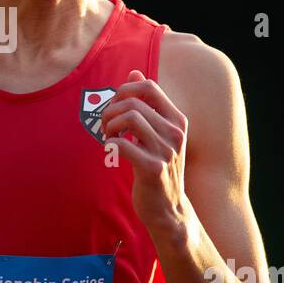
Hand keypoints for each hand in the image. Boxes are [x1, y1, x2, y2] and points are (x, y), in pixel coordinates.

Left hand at [101, 69, 192, 235]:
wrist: (169, 210)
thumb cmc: (158, 168)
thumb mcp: (158, 134)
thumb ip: (147, 104)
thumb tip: (134, 72)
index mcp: (177, 120)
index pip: (149, 86)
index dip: (124, 90)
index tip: (115, 107)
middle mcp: (175, 133)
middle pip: (133, 102)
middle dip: (111, 111)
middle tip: (106, 127)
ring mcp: (166, 151)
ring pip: (129, 118)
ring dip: (110, 126)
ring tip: (109, 138)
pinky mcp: (153, 169)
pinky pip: (122, 144)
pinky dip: (110, 144)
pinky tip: (111, 152)